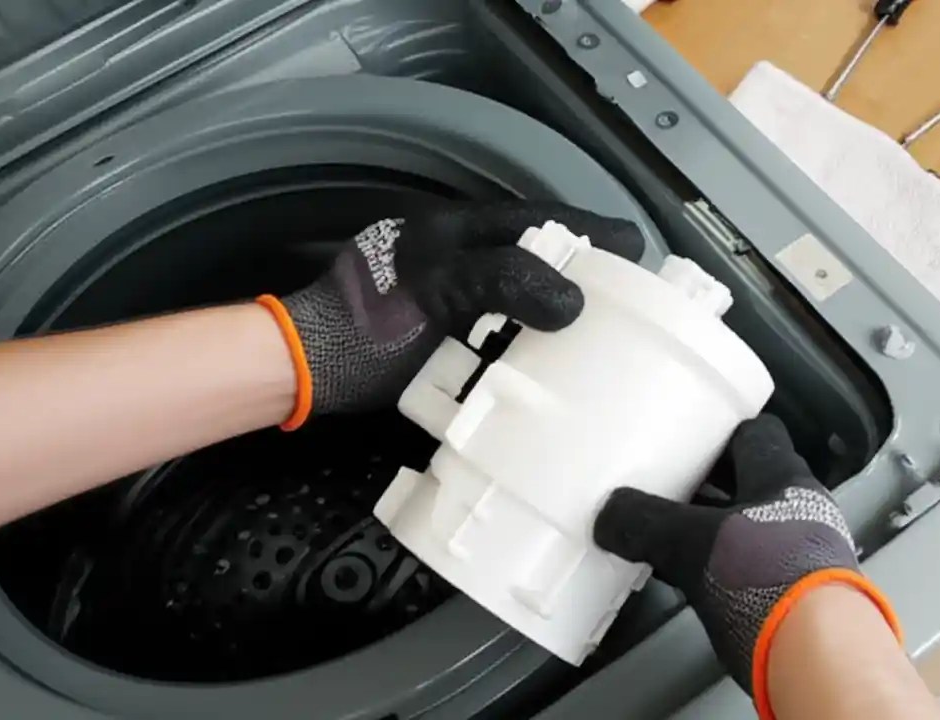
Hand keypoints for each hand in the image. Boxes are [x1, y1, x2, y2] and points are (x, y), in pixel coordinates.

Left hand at [272, 201, 644, 427]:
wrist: (304, 366)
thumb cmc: (367, 325)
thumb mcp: (442, 292)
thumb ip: (507, 281)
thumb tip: (576, 300)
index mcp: (455, 231)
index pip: (538, 219)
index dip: (589, 230)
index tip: (636, 246)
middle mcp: (450, 254)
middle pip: (529, 250)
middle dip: (578, 266)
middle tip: (626, 292)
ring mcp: (439, 292)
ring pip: (512, 288)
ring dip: (551, 303)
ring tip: (597, 328)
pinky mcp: (430, 329)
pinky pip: (491, 326)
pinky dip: (521, 338)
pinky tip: (541, 361)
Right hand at [593, 415, 899, 706]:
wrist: (818, 655)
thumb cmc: (767, 576)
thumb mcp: (690, 541)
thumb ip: (646, 523)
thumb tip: (609, 514)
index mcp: (782, 477)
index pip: (757, 433)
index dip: (722, 432)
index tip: (690, 435)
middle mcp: (800, 508)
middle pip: (750, 482)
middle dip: (709, 485)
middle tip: (666, 485)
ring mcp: (802, 554)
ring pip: (750, 527)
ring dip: (714, 530)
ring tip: (668, 534)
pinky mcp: (794, 595)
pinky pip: (749, 568)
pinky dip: (720, 568)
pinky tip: (691, 580)